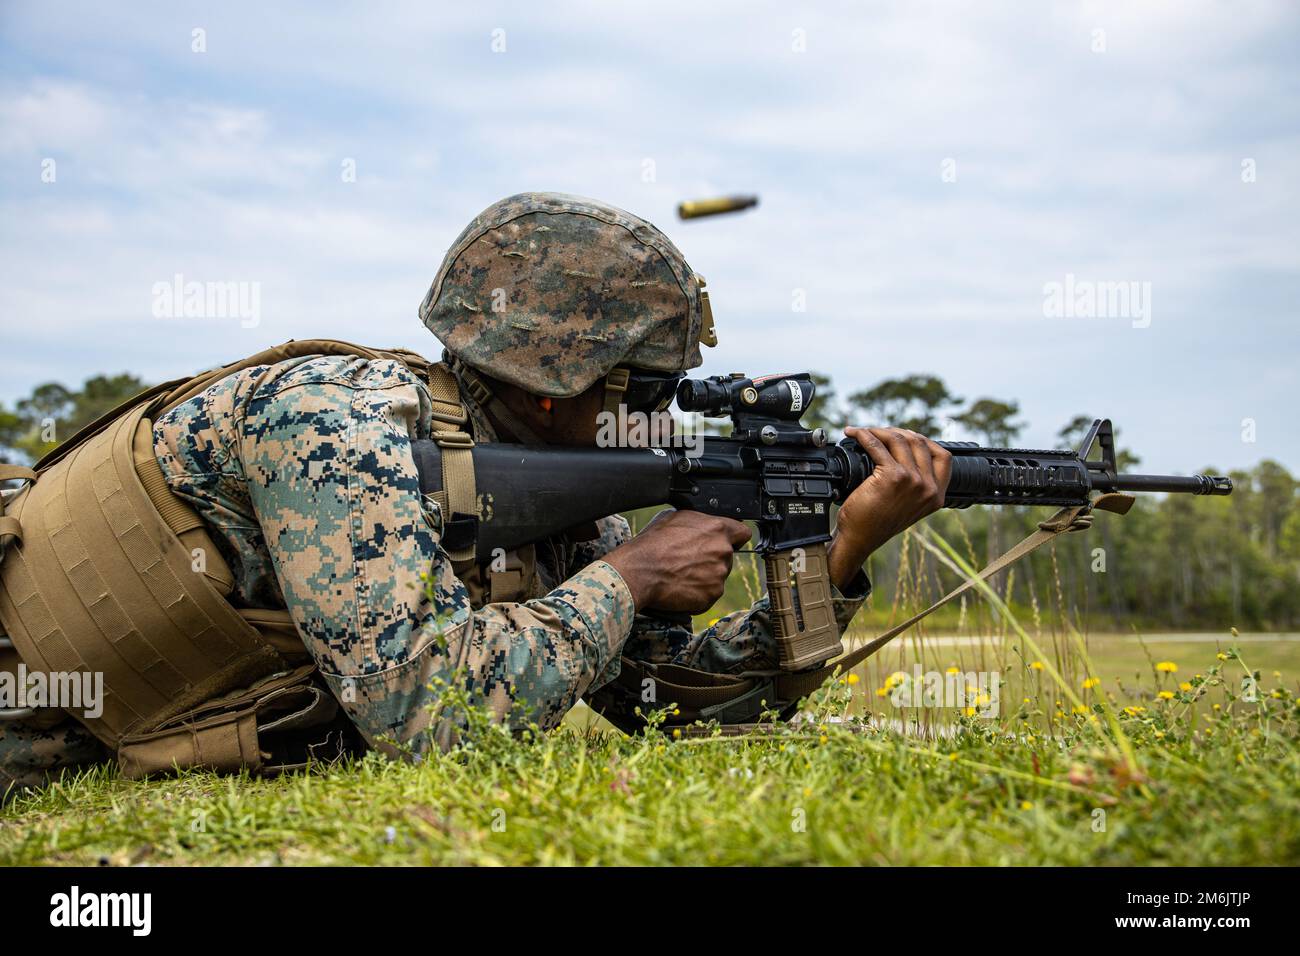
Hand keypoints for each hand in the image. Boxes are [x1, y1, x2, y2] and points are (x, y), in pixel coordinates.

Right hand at [604, 509, 751, 613]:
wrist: (639, 572)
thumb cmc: (652, 544)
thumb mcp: (674, 518)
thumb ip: (697, 521)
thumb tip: (701, 524)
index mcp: (717, 529)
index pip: (742, 533)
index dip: (733, 538)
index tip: (726, 542)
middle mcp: (723, 551)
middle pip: (727, 556)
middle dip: (712, 558)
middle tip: (690, 560)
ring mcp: (719, 576)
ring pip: (717, 575)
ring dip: (705, 576)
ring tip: (681, 574)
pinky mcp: (711, 596)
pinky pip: (709, 594)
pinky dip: (698, 592)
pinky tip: (680, 586)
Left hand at [827, 426, 952, 587]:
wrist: (859, 539)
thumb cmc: (876, 522)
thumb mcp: (906, 504)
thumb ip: (915, 484)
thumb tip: (906, 450)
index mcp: (936, 496)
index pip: (943, 457)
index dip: (925, 441)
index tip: (906, 436)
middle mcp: (928, 488)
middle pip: (919, 443)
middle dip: (897, 432)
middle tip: (877, 432)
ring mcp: (913, 481)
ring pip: (899, 440)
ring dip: (878, 431)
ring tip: (863, 432)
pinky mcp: (893, 477)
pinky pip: (877, 446)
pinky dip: (865, 435)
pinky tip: (855, 434)